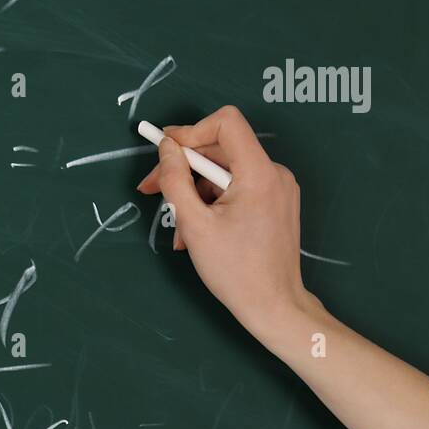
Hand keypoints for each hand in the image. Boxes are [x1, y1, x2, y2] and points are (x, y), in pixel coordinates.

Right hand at [135, 105, 318, 339]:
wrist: (274, 306)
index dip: (191, 131)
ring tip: (177, 226)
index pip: (226, 122)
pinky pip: (236, 189)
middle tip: (150, 189)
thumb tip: (167, 148)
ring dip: (193, 193)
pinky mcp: (275, 203)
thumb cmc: (235, 270)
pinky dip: (212, 203)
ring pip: (224, 173)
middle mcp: (274, 173)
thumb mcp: (194, 224)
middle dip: (183, 167)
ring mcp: (278, 189)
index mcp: (259, 173)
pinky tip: (197, 231)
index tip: (165, 150)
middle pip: (220, 149)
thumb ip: (175, 180)